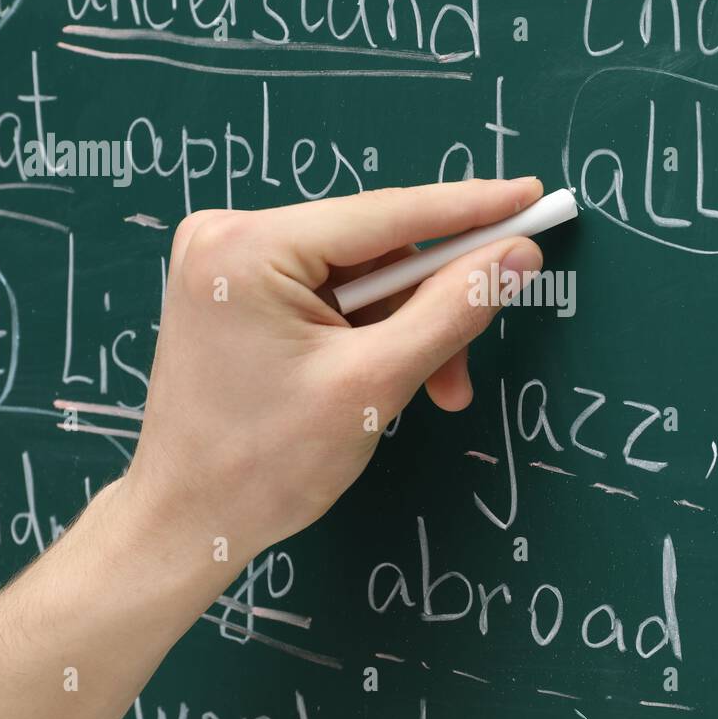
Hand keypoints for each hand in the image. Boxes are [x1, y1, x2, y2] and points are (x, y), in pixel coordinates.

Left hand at [126, 178, 544, 562]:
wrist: (186, 523)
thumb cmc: (264, 465)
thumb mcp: (374, 384)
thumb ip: (452, 311)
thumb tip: (517, 256)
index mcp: (249, 246)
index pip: (386, 213)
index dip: (469, 209)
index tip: (531, 196)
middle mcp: (230, 236)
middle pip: (375, 249)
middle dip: (429, 308)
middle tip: (464, 370)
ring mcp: (230, 263)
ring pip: (360, 277)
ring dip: (404, 331)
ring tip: (430, 391)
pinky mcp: (236, 291)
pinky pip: (331, 293)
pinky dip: (370, 334)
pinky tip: (382, 379)